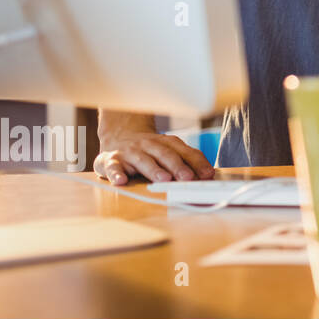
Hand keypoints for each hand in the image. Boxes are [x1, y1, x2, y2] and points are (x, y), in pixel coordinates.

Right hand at [95, 113, 213, 184]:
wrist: (118, 137)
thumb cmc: (148, 150)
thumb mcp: (167, 151)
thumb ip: (186, 162)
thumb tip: (207, 175)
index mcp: (166, 143)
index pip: (184, 151)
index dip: (197, 162)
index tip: (208, 174)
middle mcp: (149, 145)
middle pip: (165, 154)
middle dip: (178, 166)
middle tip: (188, 178)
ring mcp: (130, 152)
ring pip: (143, 160)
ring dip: (154, 170)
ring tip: (164, 179)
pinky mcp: (111, 160)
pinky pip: (113, 166)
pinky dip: (116, 174)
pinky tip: (121, 181)